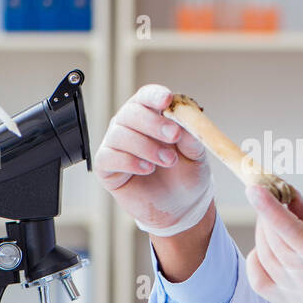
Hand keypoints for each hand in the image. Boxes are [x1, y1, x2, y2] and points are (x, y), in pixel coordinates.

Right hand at [94, 83, 212, 235]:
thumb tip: (184, 120)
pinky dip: (129, 161)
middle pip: (131, 112)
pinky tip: (147, 169)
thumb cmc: (186, 174)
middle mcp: (130, 125)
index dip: (154, 96)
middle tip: (174, 136)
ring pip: (120, 134)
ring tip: (168, 160)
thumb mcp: (196, 154)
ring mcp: (116, 145)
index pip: (147, 96)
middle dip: (154, 123)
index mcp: (152, 115)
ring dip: (146, 146)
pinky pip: (109, 156)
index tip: (167, 100)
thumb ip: (191, 136)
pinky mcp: (106, 166)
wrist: (181, 206)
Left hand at [243, 183, 302, 302]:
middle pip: (275, 243)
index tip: (255, 187)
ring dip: (264, 233)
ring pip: (265, 258)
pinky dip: (259, 258)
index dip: (270, 208)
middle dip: (267, 215)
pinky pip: (261, 280)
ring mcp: (299, 302)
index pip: (292, 232)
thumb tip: (286, 194)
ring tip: (274, 218)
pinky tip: (269, 246)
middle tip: (270, 195)